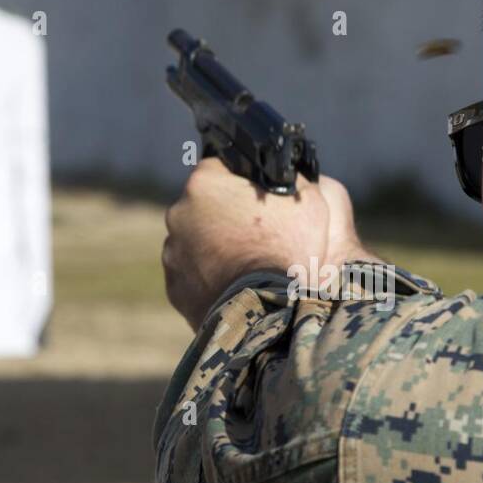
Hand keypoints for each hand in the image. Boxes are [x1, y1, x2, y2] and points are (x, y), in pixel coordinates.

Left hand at [162, 159, 335, 329]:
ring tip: (247, 266)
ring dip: (216, 248)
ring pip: (196, 242)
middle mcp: (179, 212)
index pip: (220, 169)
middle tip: (257, 236)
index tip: (260, 200)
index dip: (243, 184)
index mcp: (205, 182)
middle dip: (226, 216)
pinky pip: (193, 276)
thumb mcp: (309, 201)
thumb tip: (286, 176)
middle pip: (205, 206)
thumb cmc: (290, 253)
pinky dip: (209, 279)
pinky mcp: (175, 287)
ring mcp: (173, 253)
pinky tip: (234, 287)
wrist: (268, 313)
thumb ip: (291, 180)